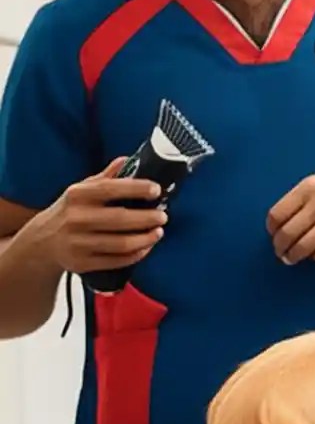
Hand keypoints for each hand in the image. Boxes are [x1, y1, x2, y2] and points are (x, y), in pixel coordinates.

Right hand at [27, 156, 167, 273]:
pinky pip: (116, 261)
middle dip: (148, 218)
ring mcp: (78, 243)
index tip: (156, 190)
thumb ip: (106, 177)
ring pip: (121, 243)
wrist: (43, 241)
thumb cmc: (70, 211)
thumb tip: (128, 160)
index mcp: (77, 195)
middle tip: (163, 216)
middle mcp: (76, 218)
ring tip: (159, 232)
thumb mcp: (82, 190)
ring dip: (146, 238)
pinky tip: (146, 247)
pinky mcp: (82, 263)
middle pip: (120, 219)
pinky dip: (136, 255)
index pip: (111, 189)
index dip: (137, 188)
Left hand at [267, 167, 314, 263]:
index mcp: (309, 186)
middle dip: (281, 247)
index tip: (274, 235)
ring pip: (305, 246)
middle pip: (288, 233)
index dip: (272, 230)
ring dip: (295, 256)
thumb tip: (278, 226)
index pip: (277, 214)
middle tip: (281, 252)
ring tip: (293, 258)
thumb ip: (299, 199)